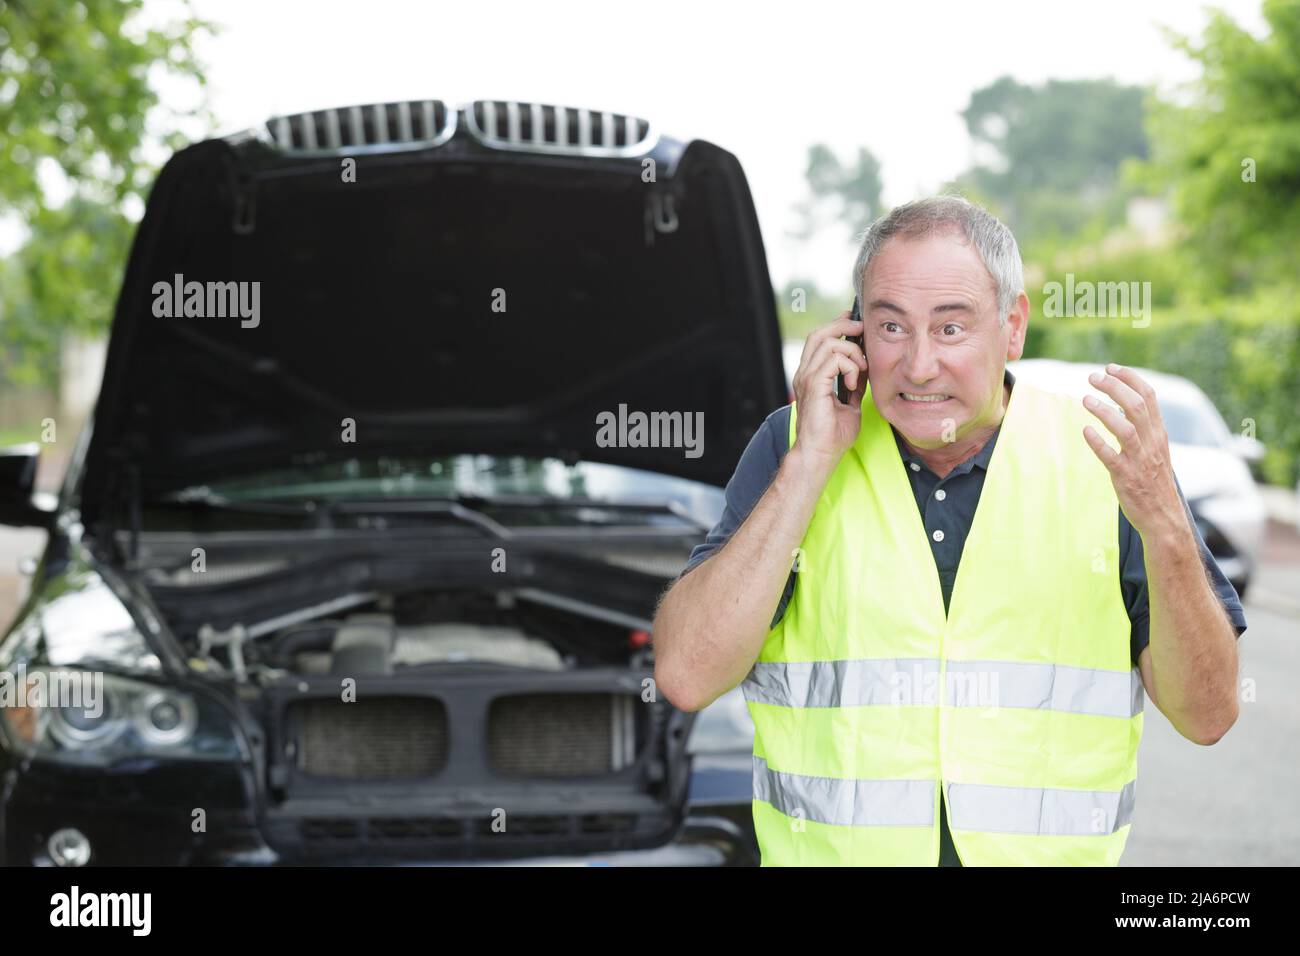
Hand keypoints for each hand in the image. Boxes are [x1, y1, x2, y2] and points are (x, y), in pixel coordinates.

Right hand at [789, 311, 868, 469]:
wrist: (820, 454)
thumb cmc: (832, 436)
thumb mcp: (849, 404)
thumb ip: (854, 385)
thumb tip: (864, 369)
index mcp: (811, 376)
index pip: (819, 339)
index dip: (838, 325)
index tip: (856, 325)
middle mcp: (805, 373)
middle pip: (820, 334)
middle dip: (844, 326)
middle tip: (862, 332)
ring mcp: (807, 378)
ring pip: (829, 342)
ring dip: (852, 352)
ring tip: (861, 371)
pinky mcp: (814, 385)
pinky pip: (834, 359)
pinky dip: (850, 366)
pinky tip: (855, 382)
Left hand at [1081, 363, 1187, 539]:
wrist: (1163, 517)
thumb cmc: (1154, 481)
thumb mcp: (1154, 450)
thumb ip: (1142, 427)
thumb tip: (1121, 403)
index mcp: (1159, 433)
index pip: (1149, 396)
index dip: (1130, 378)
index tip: (1111, 367)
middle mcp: (1152, 443)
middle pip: (1136, 406)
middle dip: (1114, 387)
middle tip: (1092, 377)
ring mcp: (1140, 460)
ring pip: (1126, 428)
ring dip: (1104, 411)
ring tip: (1085, 399)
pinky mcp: (1126, 477)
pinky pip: (1112, 457)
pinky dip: (1098, 442)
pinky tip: (1085, 431)